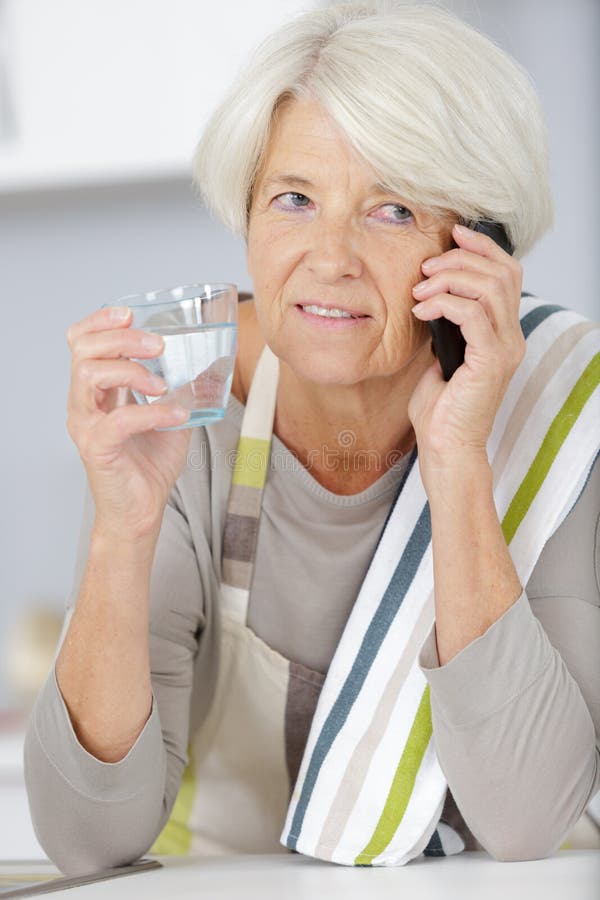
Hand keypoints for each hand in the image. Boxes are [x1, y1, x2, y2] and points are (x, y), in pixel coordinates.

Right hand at [66, 305, 192, 540]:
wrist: (143, 510)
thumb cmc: (150, 464)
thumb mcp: (175, 415)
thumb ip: (187, 388)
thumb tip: (217, 361)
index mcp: (97, 389)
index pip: (82, 340)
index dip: (100, 321)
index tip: (130, 314)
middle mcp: (85, 402)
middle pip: (83, 349)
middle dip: (121, 338)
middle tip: (158, 345)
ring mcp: (86, 424)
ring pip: (89, 375)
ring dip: (130, 370)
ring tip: (163, 385)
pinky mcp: (97, 448)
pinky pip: (118, 420)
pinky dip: (151, 413)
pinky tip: (175, 415)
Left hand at [407, 222, 524, 475]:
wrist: (445, 447)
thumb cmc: (440, 409)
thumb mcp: (439, 356)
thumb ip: (443, 325)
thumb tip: (428, 295)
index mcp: (502, 334)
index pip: (507, 273)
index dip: (483, 248)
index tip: (453, 235)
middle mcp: (511, 338)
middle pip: (502, 273)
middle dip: (461, 260)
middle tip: (426, 269)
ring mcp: (504, 349)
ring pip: (489, 288)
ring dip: (450, 279)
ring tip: (420, 291)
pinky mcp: (490, 361)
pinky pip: (473, 314)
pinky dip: (444, 304)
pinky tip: (421, 312)